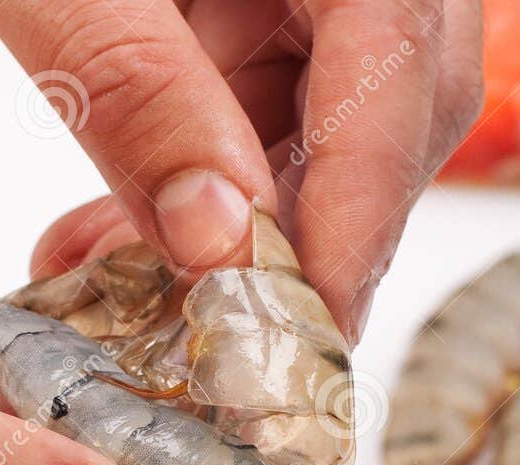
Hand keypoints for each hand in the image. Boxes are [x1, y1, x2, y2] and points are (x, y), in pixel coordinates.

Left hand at [0, 0, 483, 337]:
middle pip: (394, 104)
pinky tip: (120, 234)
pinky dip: (197, 180)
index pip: (400, 67)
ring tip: (129, 288)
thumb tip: (216, 243)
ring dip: (237, 226)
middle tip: (220, 342)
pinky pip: (263, 98)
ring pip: (330, 119)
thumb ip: (133, 89)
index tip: (301, 330)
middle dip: (301, 237)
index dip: (358, 214)